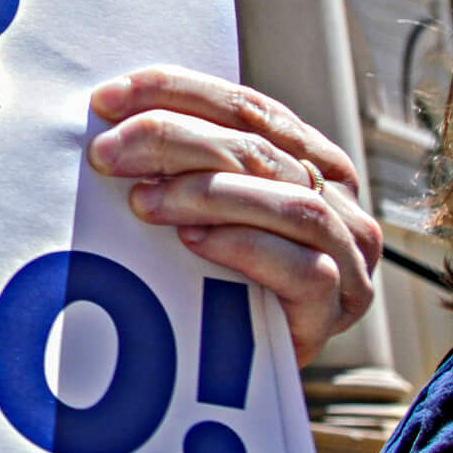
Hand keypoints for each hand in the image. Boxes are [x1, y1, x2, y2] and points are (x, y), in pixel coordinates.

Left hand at [87, 65, 380, 364]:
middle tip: (106, 154)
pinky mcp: (338, 306)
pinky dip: (244, 246)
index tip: (106, 99)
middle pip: (255, 149)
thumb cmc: (215, 268)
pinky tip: (192, 241)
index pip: (242, 105)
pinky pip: (302, 268)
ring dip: (205, 194)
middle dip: (171, 140)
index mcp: (308, 155)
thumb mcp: (205, 201)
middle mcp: (337, 197)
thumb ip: (185, 159)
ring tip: (141, 202)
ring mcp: (346, 253)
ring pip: (287, 204)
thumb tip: (108, 118)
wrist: (243, 361)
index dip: (175, 92)